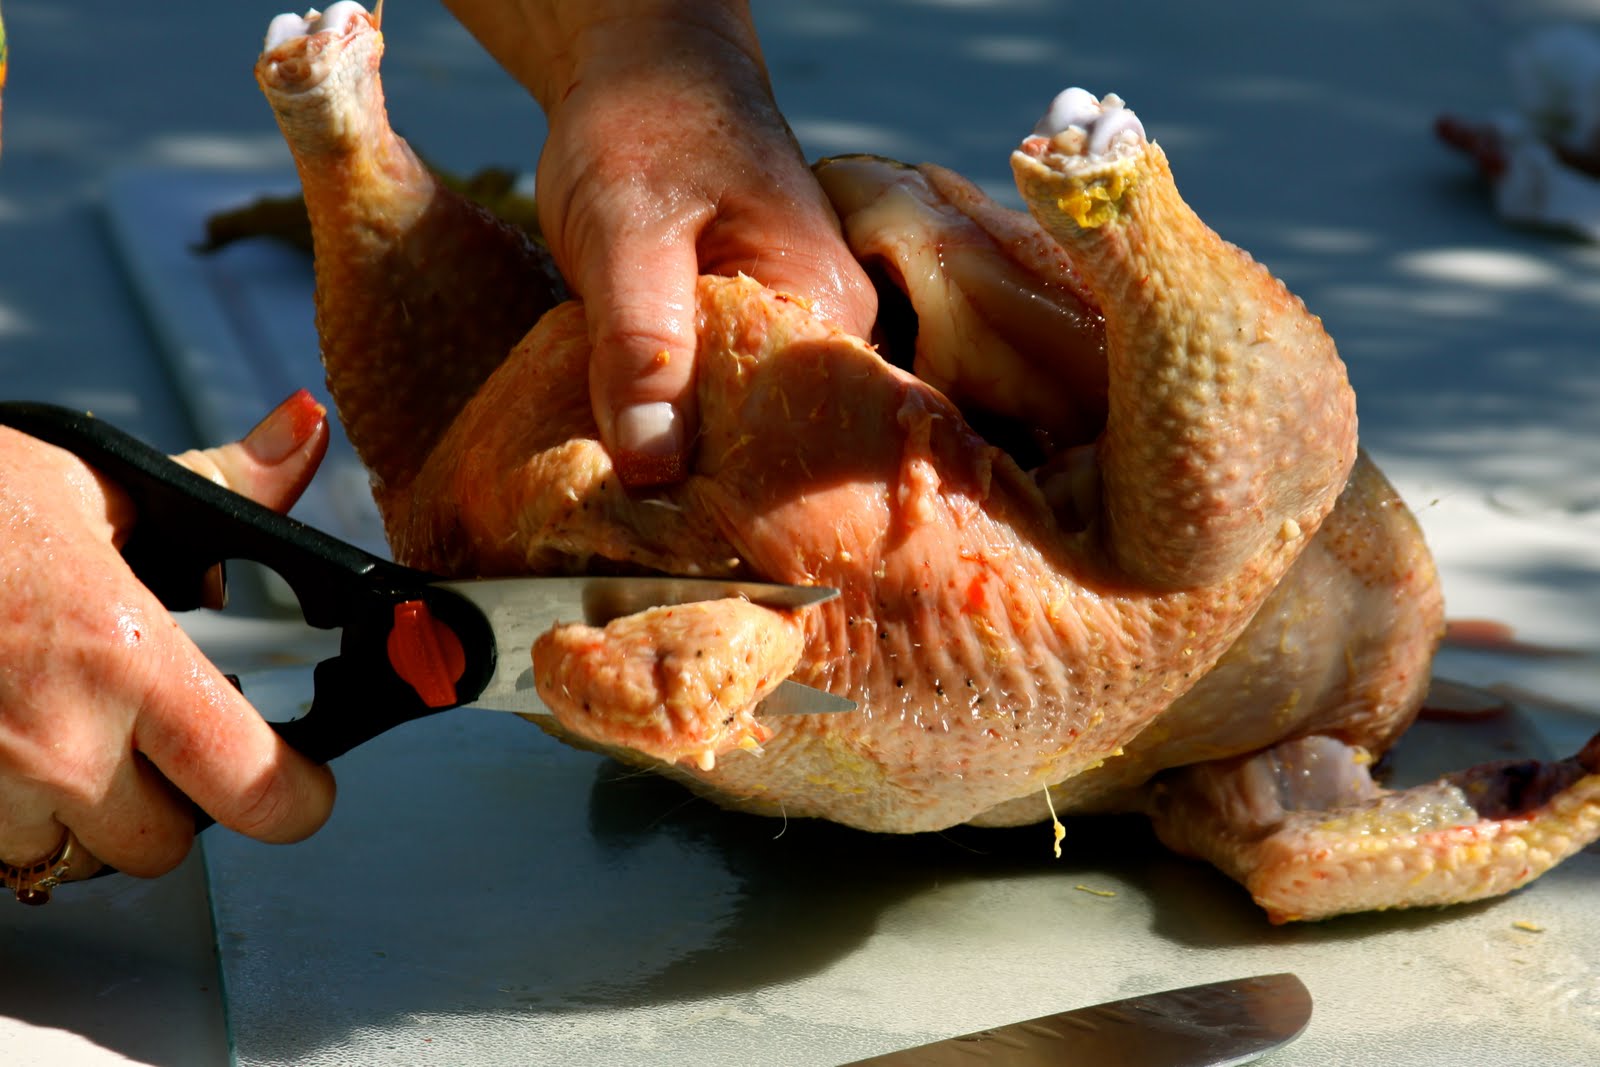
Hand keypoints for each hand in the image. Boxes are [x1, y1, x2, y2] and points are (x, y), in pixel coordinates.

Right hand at [0, 392, 337, 882]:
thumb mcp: (95, 482)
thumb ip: (223, 483)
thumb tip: (305, 430)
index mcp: (126, 659)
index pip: (255, 788)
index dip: (295, 798)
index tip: (301, 786)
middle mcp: (59, 740)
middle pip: (165, 845)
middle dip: (175, 800)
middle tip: (157, 741)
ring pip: (74, 858)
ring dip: (83, 815)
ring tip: (65, 732)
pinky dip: (11, 815)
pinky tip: (7, 747)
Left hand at [440, 1, 877, 484]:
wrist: (642, 63)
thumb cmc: (642, 125)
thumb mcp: (627, 236)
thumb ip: (642, 349)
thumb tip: (653, 471)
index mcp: (826, 307)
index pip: (801, 437)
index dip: (735, 494)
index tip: (667, 531)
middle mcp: (830, 331)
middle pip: (777, 444)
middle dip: (708, 484)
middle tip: (634, 526)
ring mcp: (792, 332)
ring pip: (742, 427)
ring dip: (686, 455)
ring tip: (630, 497)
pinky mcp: (749, 333)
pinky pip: (719, 401)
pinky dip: (676, 420)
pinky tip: (634, 444)